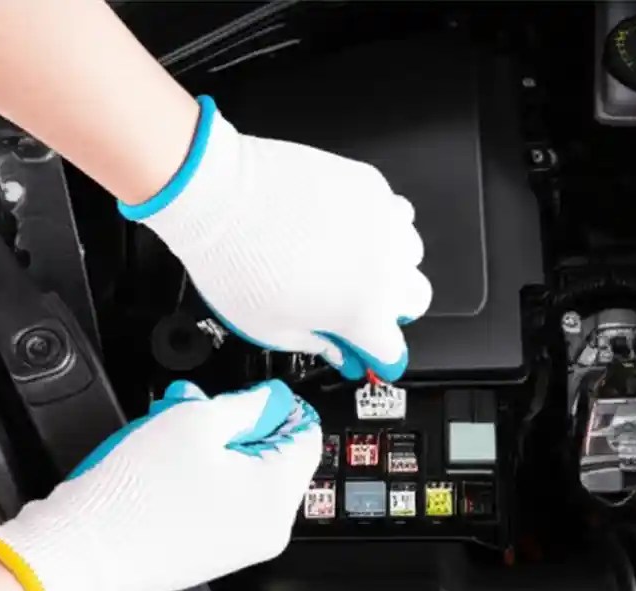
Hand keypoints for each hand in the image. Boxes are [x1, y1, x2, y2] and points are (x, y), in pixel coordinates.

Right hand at [0, 380, 320, 590]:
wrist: (83, 551)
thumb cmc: (133, 493)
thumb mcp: (195, 422)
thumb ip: (246, 404)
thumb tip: (272, 399)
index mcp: (275, 497)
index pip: (306, 436)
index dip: (280, 406)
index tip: (254, 394)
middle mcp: (268, 528)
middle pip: (276, 457)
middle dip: (239, 425)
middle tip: (201, 406)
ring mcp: (241, 545)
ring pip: (247, 477)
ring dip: (217, 446)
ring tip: (174, 427)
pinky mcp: (214, 553)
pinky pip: (226, 502)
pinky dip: (206, 475)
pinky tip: (170, 459)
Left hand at [120, 96, 432, 382]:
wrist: (220, 195)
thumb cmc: (236, 259)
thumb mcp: (270, 328)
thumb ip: (316, 344)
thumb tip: (337, 350)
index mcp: (363, 312)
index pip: (392, 351)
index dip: (376, 359)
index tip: (364, 355)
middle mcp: (385, 267)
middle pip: (416, 301)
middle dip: (391, 311)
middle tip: (355, 308)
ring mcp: (383, 222)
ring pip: (411, 254)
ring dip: (390, 265)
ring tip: (352, 263)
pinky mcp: (371, 186)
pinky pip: (393, 212)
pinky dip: (378, 225)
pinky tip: (346, 229)